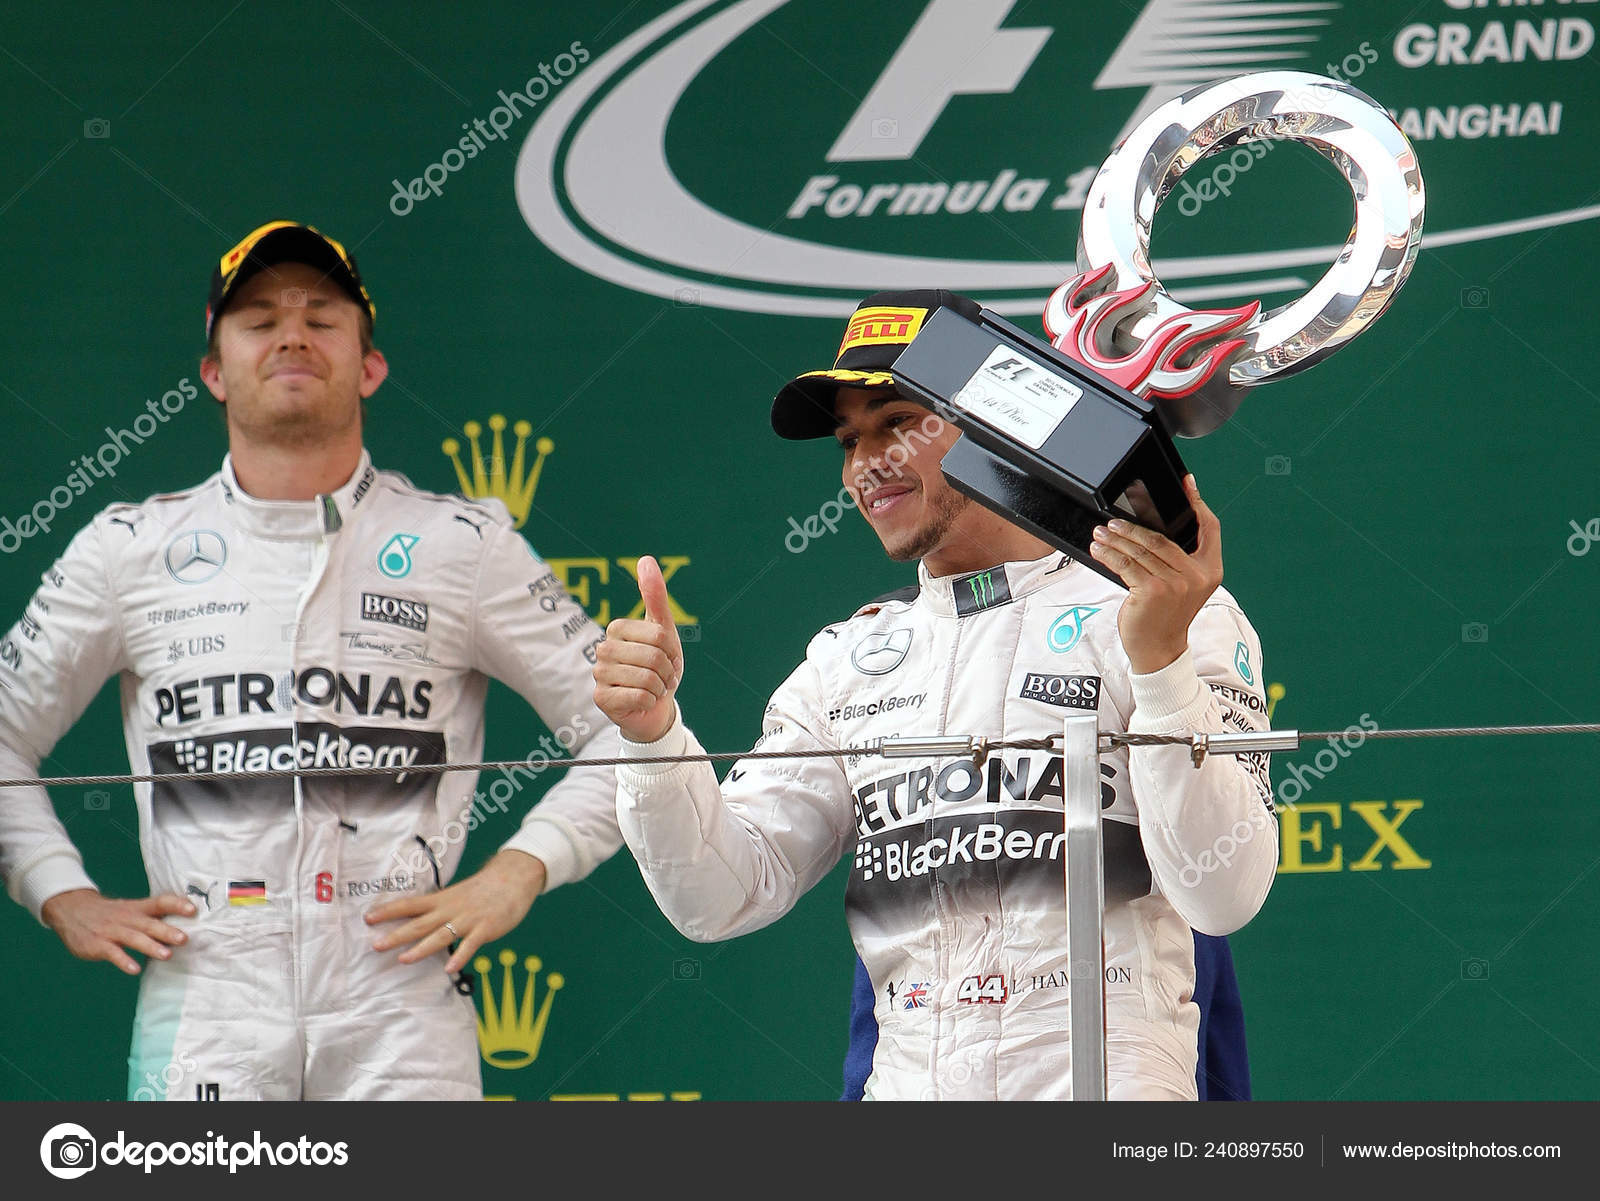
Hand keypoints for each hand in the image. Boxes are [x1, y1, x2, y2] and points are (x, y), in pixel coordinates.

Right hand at [41, 888, 194, 974]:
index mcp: (138, 908)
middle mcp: (127, 918)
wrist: (72, 910)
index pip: (160, 902)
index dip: (176, 905)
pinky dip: (123, 961)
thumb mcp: (131, 909)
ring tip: (167, 955)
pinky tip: (134, 969)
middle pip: (149, 923)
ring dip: (150, 946)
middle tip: (184, 939)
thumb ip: (153, 916)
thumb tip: (184, 925)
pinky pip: (112, 953)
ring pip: (133, 938)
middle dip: (167, 931)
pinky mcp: (97, 944)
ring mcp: (111, 931)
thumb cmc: (111, 913)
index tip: (193, 909)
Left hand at [366, 850, 546, 973]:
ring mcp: (468, 920)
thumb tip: (417, 922)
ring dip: (421, 949)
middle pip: (419, 924)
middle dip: (397, 935)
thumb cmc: (484, 889)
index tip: (368, 918)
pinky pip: (471, 945)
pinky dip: (460, 956)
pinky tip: (449, 968)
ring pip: (441, 935)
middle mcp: (451, 909)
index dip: (388, 911)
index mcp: (442, 900)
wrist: (513, 877)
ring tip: (403, 959)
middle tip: (375, 945)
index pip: (410, 905)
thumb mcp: (457, 894)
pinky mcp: (486, 928)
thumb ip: (440, 909)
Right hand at [593, 554, 683, 742]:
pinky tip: (644, 701)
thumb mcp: (663, 630)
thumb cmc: (659, 665)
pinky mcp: (600, 698)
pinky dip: (650, 701)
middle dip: (667, 670)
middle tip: (662, 676)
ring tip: (653, 688)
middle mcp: (603, 649)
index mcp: (616, 628)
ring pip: (646, 677)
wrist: (655, 706)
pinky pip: (639, 696)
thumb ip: (654, 595)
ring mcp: (599, 674)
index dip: (671, 650)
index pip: (659, 635)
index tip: (667, 657)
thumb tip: (645, 559)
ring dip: (659, 686)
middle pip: (653, 656)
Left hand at [1089, 474, 1222, 674]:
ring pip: (1140, 550)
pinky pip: (1126, 564)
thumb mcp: (1182, 585)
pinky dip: (1109, 555)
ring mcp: (1176, 583)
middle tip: (1112, 521)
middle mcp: (1197, 575)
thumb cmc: (1165, 615)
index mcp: (1211, 569)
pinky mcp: (1153, 590)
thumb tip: (1151, 528)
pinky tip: (1099, 550)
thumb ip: (1176, 560)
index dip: (1198, 503)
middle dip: (1133, 526)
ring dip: (1116, 540)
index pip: (1209, 528)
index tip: (1187, 483)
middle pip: (1162, 537)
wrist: (1158, 649)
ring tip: (1100, 533)